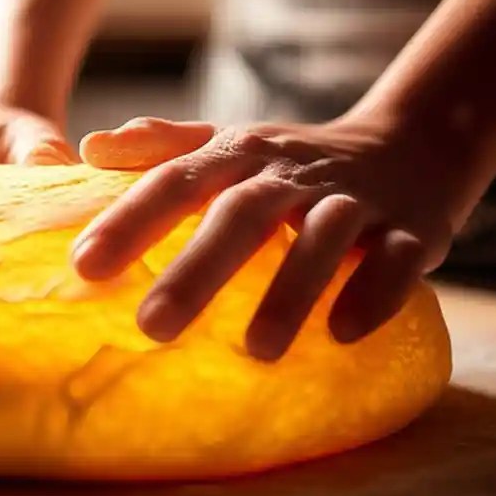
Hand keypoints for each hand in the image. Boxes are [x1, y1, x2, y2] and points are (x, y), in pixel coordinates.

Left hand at [73, 115, 469, 361]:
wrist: (412, 144)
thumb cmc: (295, 162)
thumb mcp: (231, 143)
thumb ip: (163, 149)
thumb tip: (90, 149)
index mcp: (239, 155)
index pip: (176, 181)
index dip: (130, 221)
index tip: (83, 266)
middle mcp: (292, 174)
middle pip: (242, 215)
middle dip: (198, 270)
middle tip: (151, 327)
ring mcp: (354, 202)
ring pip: (322, 239)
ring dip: (290, 292)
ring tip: (255, 352)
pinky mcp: (410, 231)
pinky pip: (395, 261)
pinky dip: (372, 293)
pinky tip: (343, 334)